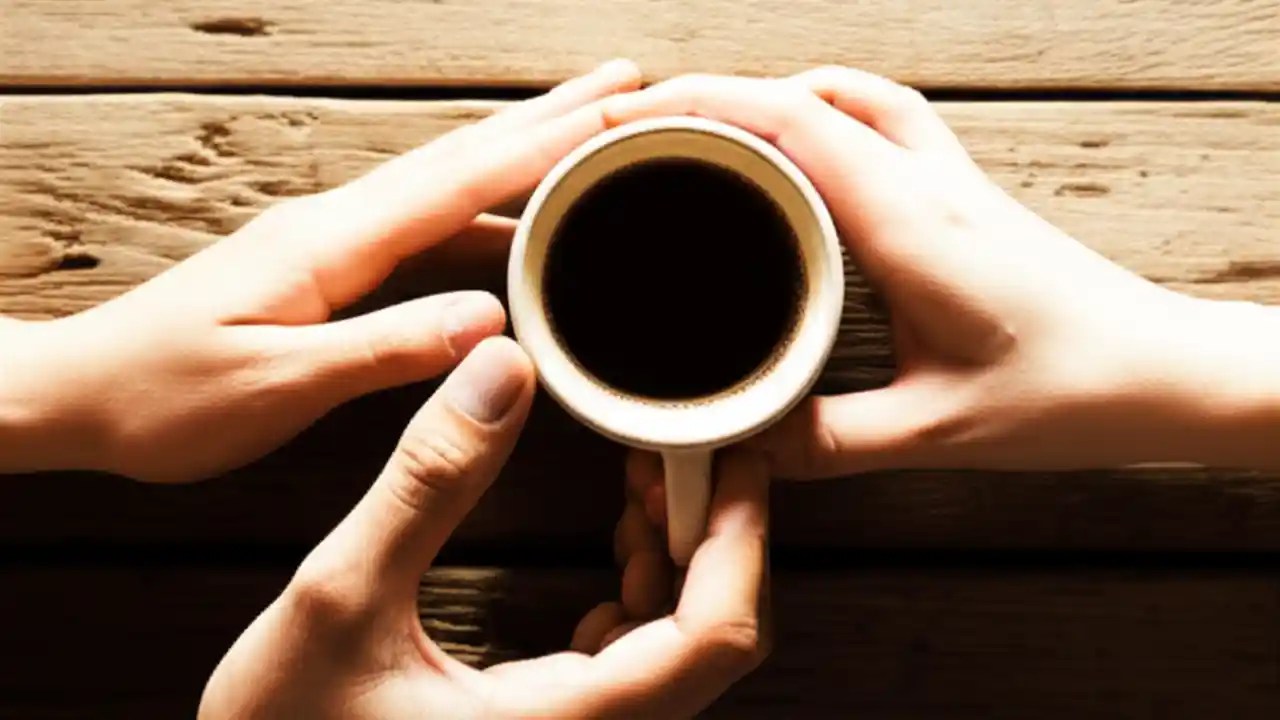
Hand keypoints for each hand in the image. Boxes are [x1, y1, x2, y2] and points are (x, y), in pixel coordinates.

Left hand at [0, 61, 640, 481]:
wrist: (80, 393)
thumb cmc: (166, 395)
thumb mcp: (278, 384)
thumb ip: (385, 348)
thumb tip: (489, 322)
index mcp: (330, 242)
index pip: (459, 179)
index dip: (545, 144)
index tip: (616, 113)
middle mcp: (336, 223)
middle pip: (461, 156)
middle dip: (548, 118)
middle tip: (626, 89)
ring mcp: (330, 239)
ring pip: (447, 184)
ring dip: (521, 156)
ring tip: (590, 140)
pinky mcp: (325, 266)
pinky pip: (424, 228)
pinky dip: (483, 214)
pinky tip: (514, 227)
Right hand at [199, 338, 768, 719]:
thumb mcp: (339, 596)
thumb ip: (427, 483)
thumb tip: (500, 369)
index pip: (715, 636)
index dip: (744, 538)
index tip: (737, 455)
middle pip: (713, 638)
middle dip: (715, 535)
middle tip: (689, 448)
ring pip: (678, 649)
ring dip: (680, 560)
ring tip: (648, 477)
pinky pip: (636, 660)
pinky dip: (643, 592)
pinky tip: (616, 541)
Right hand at [602, 68, 1279, 473]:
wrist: (1164, 370)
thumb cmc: (1070, 393)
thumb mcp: (933, 432)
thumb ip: (823, 442)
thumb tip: (736, 440)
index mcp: (911, 225)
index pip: (791, 125)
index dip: (699, 107)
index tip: (628, 119)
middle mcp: (929, 183)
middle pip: (806, 94)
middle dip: (711, 99)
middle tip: (645, 133)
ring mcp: (951, 179)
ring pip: (848, 93)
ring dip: (772, 95)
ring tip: (708, 130)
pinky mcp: (962, 193)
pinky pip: (883, 119)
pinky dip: (826, 111)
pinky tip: (801, 152)